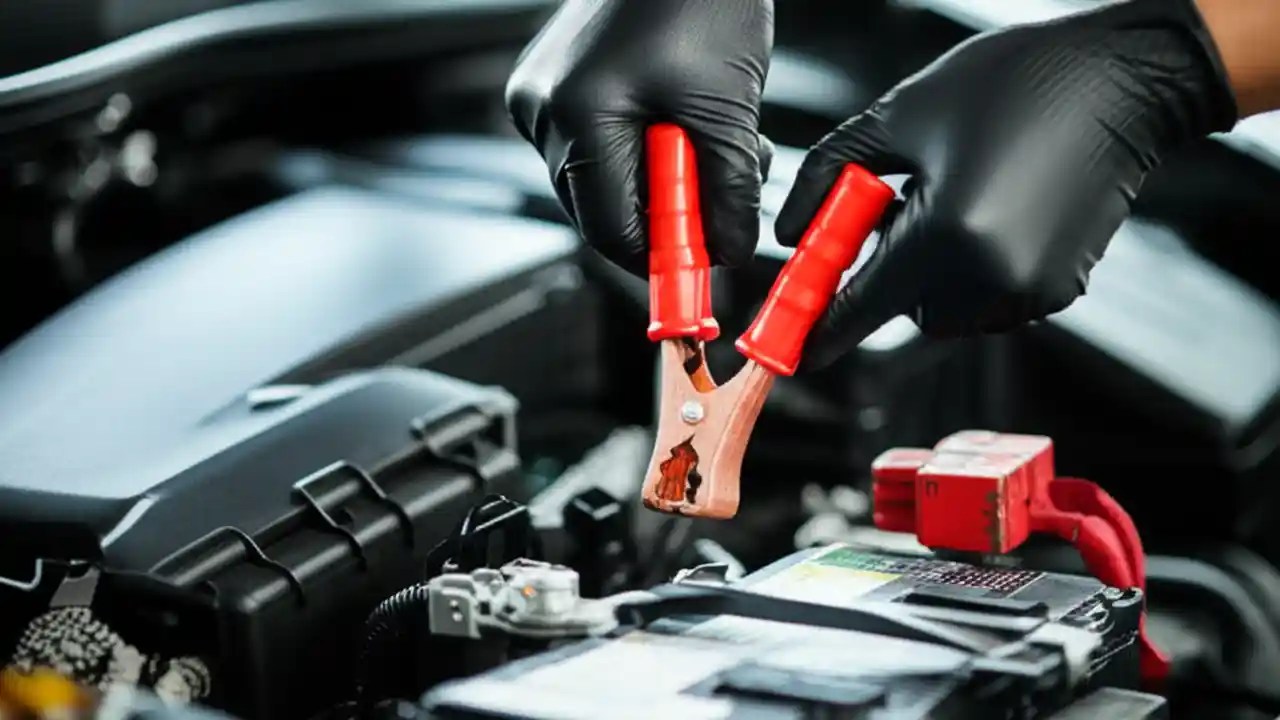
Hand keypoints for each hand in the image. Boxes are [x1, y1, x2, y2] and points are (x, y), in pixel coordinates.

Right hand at [505, 0, 773, 274]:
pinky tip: (680, 119)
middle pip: (599, 209)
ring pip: (600, 180)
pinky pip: (595, 144)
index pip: (609, 229)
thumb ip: (729, 190)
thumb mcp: (729, 106)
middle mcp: (542, 110)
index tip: (703, 272)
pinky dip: (642, 149)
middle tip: (721, 194)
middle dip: (667, 215)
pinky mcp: (552, 84)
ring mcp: (540, 96)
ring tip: (708, 139)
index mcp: (576, 114)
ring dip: (661, 181)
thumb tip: (727, 253)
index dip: (661, 260)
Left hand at [776, 0, 1236, 368]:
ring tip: (952, 200)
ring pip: (947, 312)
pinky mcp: (1061, 289)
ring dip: (930, 274)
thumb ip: (828, 176)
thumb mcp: (899, 115)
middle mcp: (992, 277)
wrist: (1123, 80)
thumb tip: (789, 232)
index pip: (860, 307)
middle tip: (897, 206)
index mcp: (946, 234)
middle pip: (902, 311)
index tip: (787, 352)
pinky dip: (973, 273)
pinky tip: (990, 212)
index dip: (816, 330)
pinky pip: (991, 302)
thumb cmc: (1015, 82)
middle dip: (886, 272)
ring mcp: (1032, 289)